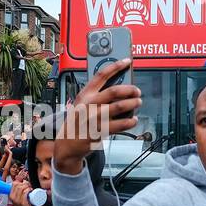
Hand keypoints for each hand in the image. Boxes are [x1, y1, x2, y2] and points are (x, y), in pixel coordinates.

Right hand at [11, 181, 34, 205]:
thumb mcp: (19, 199)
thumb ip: (19, 192)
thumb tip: (24, 182)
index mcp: (11, 195)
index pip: (14, 183)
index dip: (21, 181)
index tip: (26, 184)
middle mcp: (12, 197)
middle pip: (17, 184)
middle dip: (25, 183)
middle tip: (29, 187)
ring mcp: (17, 200)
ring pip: (21, 187)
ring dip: (27, 186)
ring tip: (31, 189)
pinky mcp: (22, 203)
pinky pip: (24, 192)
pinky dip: (28, 190)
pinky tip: (30, 190)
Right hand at [54, 58, 140, 174]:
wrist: (67, 143)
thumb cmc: (77, 121)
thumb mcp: (82, 103)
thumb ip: (96, 94)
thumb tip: (119, 87)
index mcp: (85, 94)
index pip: (101, 75)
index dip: (116, 66)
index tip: (127, 62)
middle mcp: (89, 104)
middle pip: (115, 90)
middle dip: (130, 89)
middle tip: (137, 91)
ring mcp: (94, 117)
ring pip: (120, 106)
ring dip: (133, 104)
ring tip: (137, 103)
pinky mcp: (100, 130)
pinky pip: (120, 124)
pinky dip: (130, 122)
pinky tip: (133, 120)